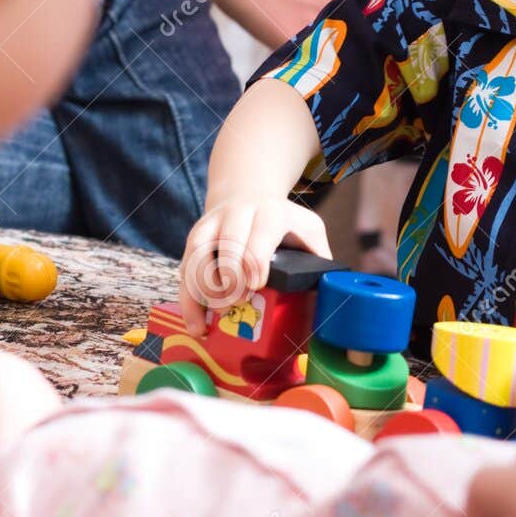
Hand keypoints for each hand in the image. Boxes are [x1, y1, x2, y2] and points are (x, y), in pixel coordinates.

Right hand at [178, 196, 330, 334]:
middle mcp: (236, 215)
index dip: (255, 259)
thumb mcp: (308, 227)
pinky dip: (188, 299)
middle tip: (236, 301)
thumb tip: (330, 293)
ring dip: (203, 289)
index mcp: (269, 212)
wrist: (246, 191)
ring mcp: (211, 226)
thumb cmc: (282, 220)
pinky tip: (197, 325)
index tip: (256, 284)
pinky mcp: (195, 240)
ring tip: (211, 319)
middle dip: (229, 275)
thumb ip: (319, 255)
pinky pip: (185, 268)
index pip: (260, 233)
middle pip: (227, 243)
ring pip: (197, 254)